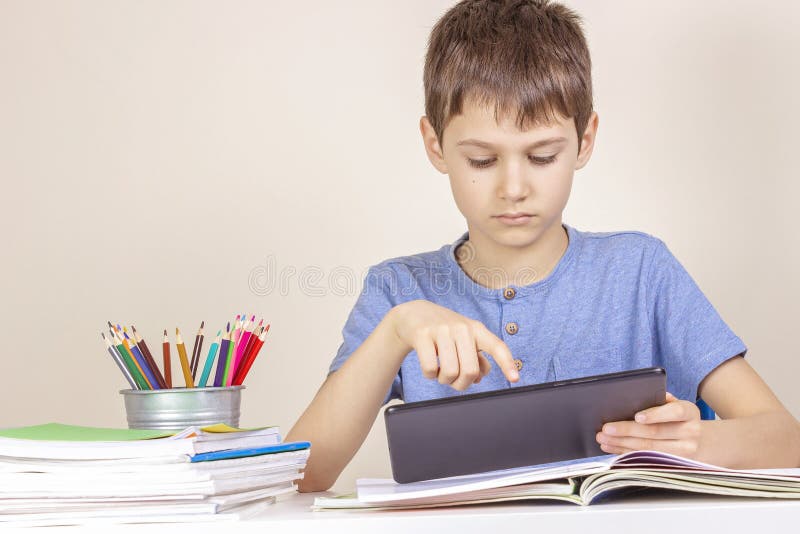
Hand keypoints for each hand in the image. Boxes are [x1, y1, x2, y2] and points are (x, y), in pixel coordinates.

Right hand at [387, 300, 518, 390]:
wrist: (414, 314)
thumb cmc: (444, 331)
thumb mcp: (465, 339)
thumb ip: (477, 357)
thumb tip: (480, 377)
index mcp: (476, 329)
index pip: (496, 346)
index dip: (507, 363)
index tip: (515, 379)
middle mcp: (462, 328)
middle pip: (470, 371)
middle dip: (462, 384)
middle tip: (454, 381)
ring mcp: (441, 330)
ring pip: (450, 372)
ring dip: (444, 381)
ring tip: (440, 373)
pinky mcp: (422, 335)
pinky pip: (430, 369)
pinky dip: (430, 376)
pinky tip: (429, 367)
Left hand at [595, 392, 703, 457]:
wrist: (700, 441)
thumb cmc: (678, 418)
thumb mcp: (674, 405)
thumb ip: (659, 400)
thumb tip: (635, 397)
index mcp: (690, 412)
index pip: (674, 412)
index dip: (655, 414)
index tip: (637, 416)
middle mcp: (690, 432)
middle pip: (655, 433)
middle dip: (627, 430)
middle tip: (606, 428)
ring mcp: (685, 452)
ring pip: (649, 448)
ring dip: (622, 444)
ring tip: (603, 438)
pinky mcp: (674, 464)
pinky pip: (646, 459)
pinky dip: (626, 453)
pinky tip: (612, 447)